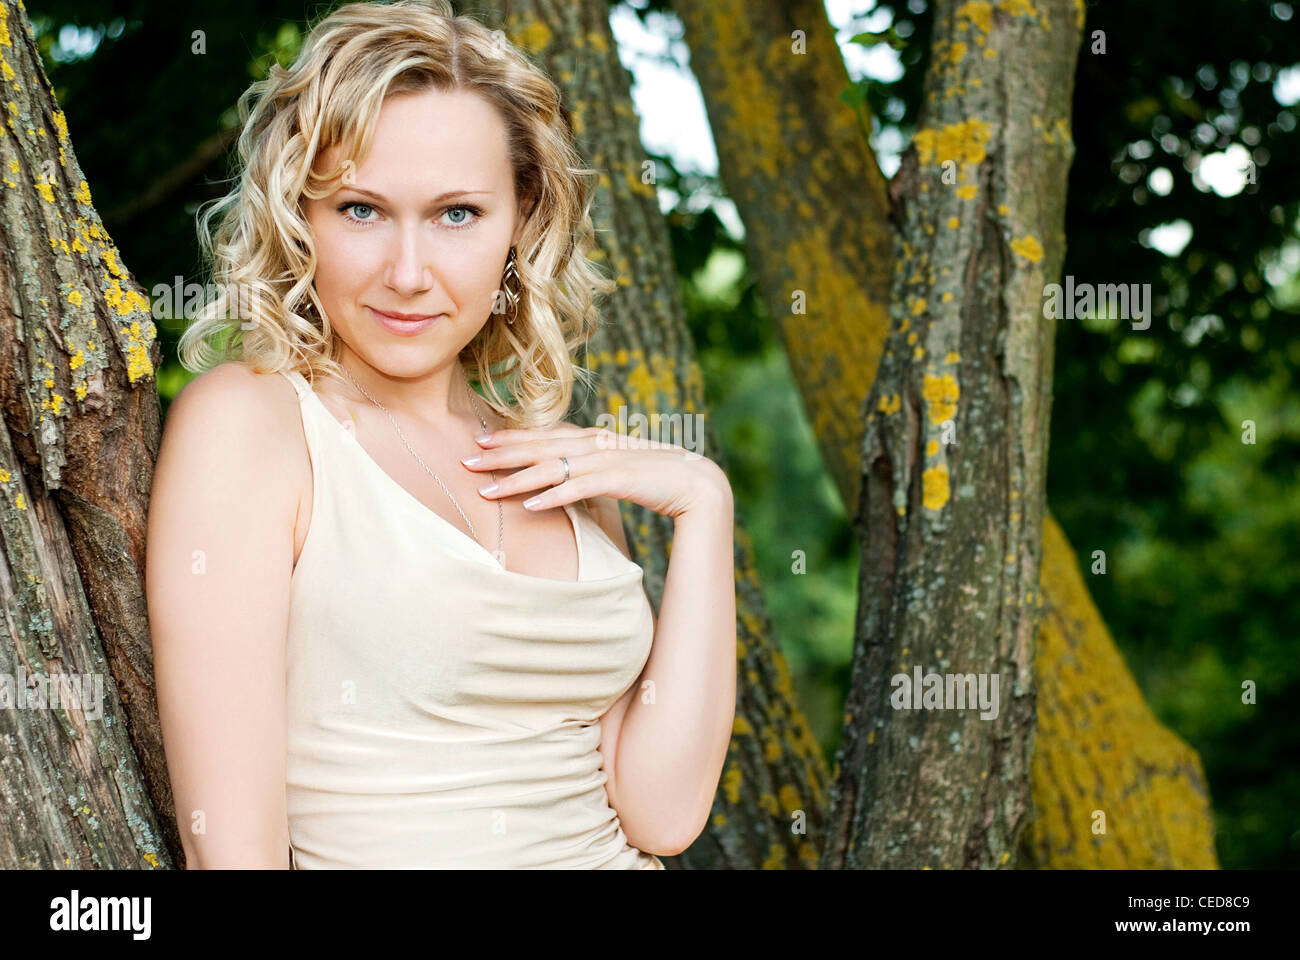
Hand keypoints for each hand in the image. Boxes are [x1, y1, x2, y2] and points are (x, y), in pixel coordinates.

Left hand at [461, 422, 730, 519]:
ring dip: (516, 479)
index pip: (545, 434)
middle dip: (501, 454)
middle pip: (539, 446)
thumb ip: (589, 470)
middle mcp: (596, 443)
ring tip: (487, 490)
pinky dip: (551, 497)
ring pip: (551, 467)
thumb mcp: (616, 471)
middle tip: (466, 460)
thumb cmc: (656, 481)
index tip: (479, 441)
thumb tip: (563, 479)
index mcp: (595, 438)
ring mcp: (606, 459)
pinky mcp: (618, 479)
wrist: (698, 485)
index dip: (511, 437)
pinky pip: (577, 489)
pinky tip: (528, 507)